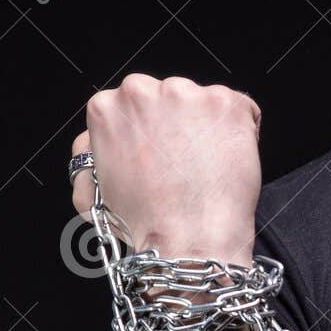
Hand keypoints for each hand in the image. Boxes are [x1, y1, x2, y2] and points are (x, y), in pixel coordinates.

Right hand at [70, 73, 260, 260]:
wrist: (189, 240)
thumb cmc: (144, 225)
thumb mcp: (92, 193)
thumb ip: (87, 158)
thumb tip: (91, 140)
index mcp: (106, 107)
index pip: (135, 106)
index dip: (151, 134)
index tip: (160, 156)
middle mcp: (142, 90)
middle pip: (169, 97)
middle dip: (178, 124)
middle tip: (184, 164)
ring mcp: (187, 93)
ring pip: (204, 103)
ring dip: (209, 128)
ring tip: (206, 168)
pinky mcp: (226, 104)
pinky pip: (242, 111)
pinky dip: (242, 133)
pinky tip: (228, 162)